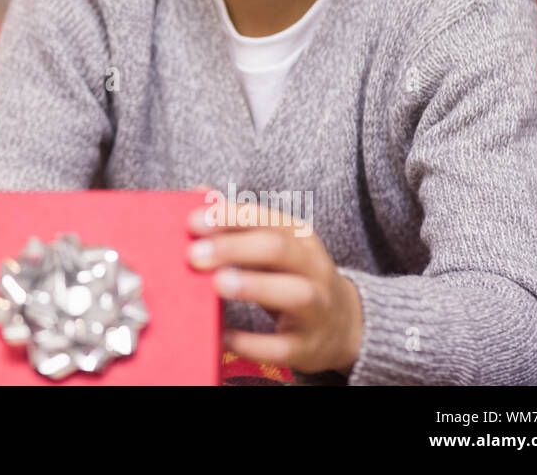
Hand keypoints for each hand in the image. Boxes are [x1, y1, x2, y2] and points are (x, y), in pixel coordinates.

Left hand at [186, 187, 362, 375]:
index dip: (229, 218)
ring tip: (218, 284)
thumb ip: (237, 220)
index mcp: (298, 236)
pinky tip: (223, 336)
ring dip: (254, 286)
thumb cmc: (292, 275)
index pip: (264, 218)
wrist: (342, 324)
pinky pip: (282, 346)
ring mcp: (315, 308)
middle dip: (234, 249)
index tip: (193, 222)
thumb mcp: (272, 242)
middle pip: (278, 250)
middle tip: (194, 255)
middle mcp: (311, 267)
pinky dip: (252, 342)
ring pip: (294, 294)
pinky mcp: (308, 346)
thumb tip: (198, 190)